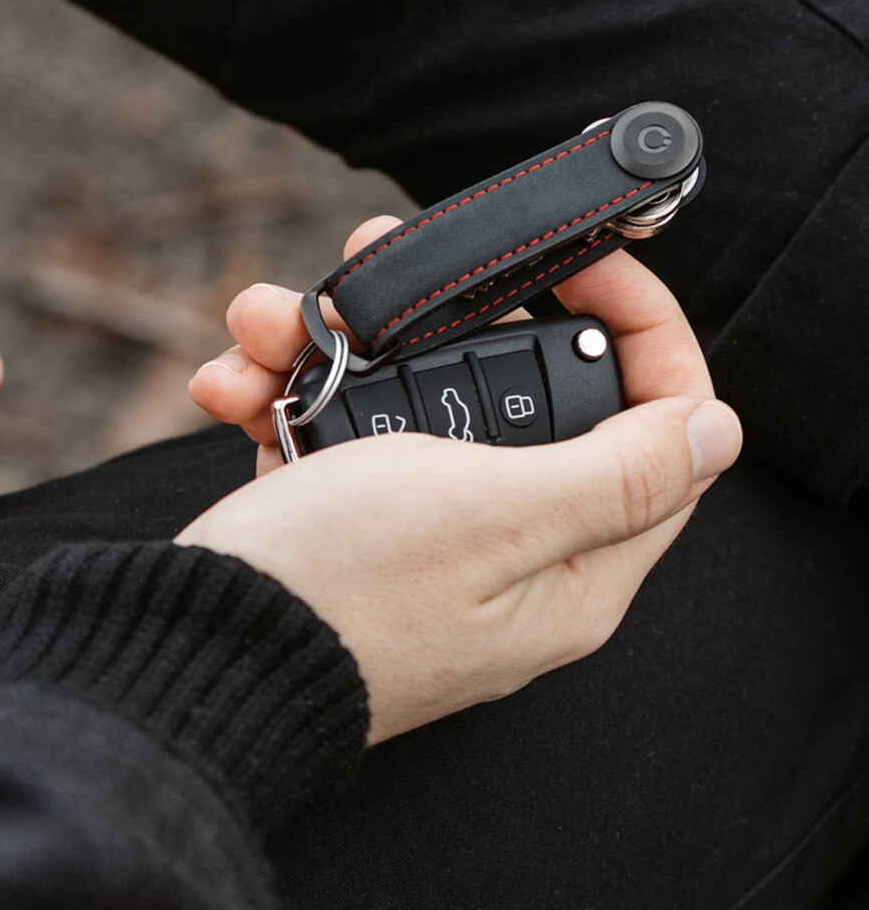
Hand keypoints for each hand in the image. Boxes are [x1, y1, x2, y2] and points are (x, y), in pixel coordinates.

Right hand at [178, 216, 741, 741]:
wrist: (194, 648)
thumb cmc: (342, 590)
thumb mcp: (491, 513)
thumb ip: (615, 471)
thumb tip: (715, 430)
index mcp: (570, 563)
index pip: (656, 426)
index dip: (635, 324)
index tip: (573, 263)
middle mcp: (503, 549)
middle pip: (512, 392)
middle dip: (438, 314)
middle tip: (373, 261)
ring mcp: (416, 536)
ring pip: (405, 398)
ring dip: (329, 345)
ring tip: (264, 323)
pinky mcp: (339, 524)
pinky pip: (330, 434)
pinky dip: (280, 396)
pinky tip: (230, 385)